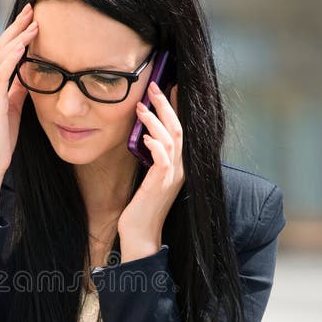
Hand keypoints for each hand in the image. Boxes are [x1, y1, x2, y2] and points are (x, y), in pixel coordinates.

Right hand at [0, 4, 37, 176]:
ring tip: (33, 21)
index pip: (4, 52)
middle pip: (1, 46)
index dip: (17, 35)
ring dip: (18, 36)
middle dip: (17, 27)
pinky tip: (23, 44)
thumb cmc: (1, 139)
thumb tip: (29, 75)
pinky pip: (1, 72)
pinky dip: (12, 56)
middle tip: (32, 9)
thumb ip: (18, 90)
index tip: (31, 20)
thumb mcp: (14, 109)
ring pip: (1, 54)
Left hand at [117, 81, 184, 259]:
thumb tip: (146, 137)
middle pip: (179, 129)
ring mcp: (172, 177)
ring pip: (172, 140)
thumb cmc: (141, 207)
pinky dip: (155, 146)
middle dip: (166, 105)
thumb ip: (152, 158)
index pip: (181, 129)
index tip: (170, 87)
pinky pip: (163, 160)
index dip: (176, 108)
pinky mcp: (161, 185)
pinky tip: (145, 138)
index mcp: (178, 166)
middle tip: (154, 86)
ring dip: (156, 121)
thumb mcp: (148, 177)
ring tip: (141, 107)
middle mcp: (179, 169)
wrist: (140, 235)